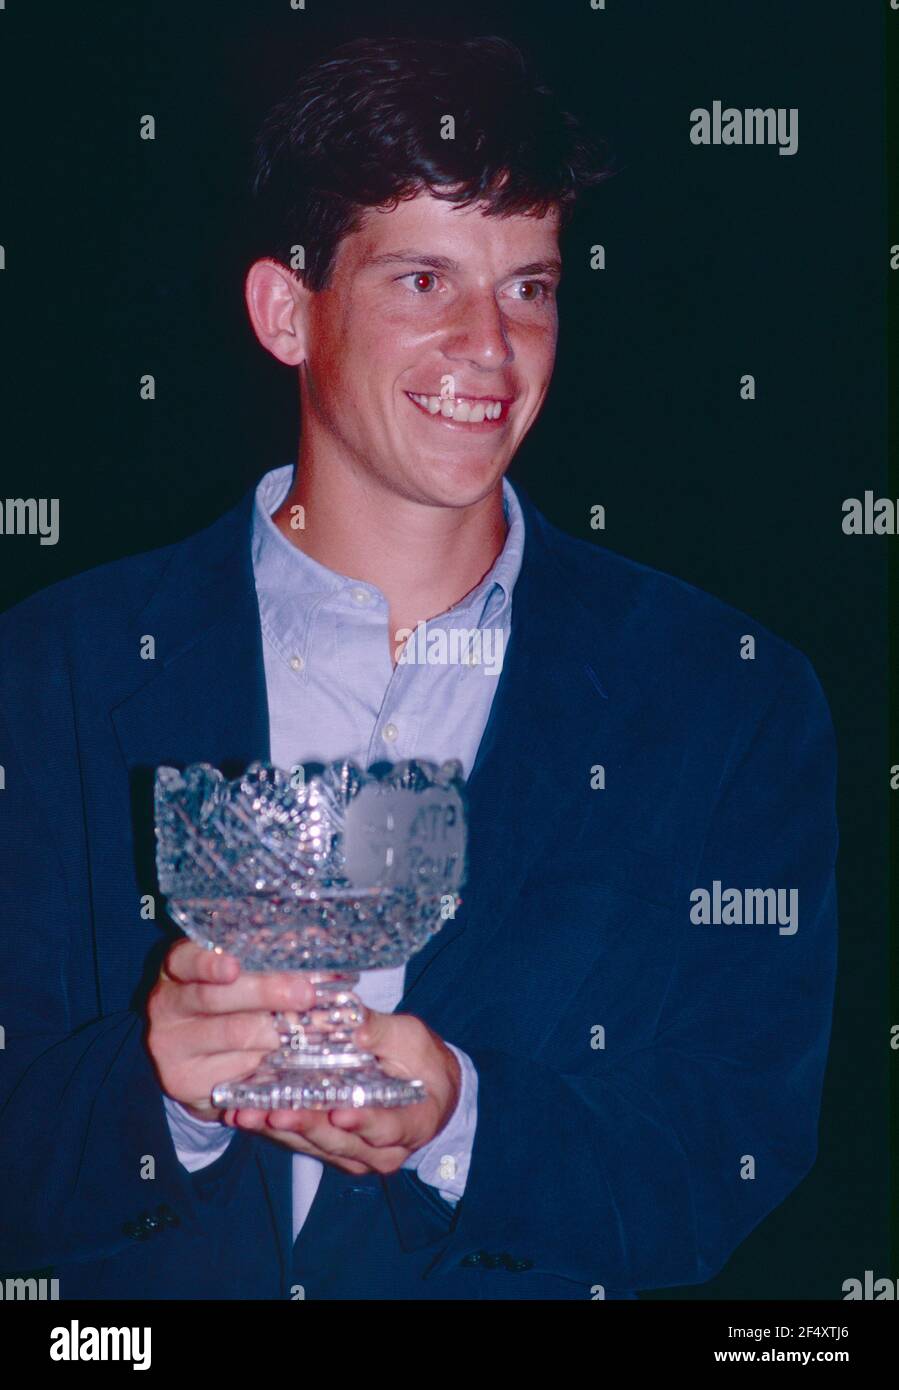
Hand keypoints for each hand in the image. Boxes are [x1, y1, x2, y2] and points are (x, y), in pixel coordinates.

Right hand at [146, 939, 320, 1119]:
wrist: (196, 1055)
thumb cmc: (228, 1001)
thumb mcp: (238, 972)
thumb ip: (264, 958)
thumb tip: (314, 940)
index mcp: (177, 967)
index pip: (184, 959)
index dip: (208, 963)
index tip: (233, 967)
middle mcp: (166, 1004)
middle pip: (215, 997)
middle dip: (266, 993)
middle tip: (305, 994)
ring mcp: (170, 1045)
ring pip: (233, 1034)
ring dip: (275, 1030)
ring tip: (306, 1026)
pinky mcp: (183, 1080)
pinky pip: (237, 1069)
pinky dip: (267, 1062)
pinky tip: (285, 1055)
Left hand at [223, 1010, 461, 1175]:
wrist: (426, 1089)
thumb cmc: (421, 1060)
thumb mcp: (411, 1038)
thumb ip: (383, 1033)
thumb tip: (355, 1025)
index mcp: (414, 1123)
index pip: (388, 1127)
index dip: (363, 1121)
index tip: (339, 1112)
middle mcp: (384, 1150)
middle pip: (342, 1142)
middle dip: (306, 1126)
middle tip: (275, 1111)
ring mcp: (355, 1154)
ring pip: (315, 1146)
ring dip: (279, 1131)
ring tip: (248, 1113)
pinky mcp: (330, 1149)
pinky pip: (301, 1142)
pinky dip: (272, 1129)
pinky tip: (244, 1114)